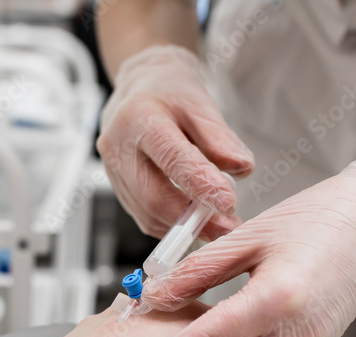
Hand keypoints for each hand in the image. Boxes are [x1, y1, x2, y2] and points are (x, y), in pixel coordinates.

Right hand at [97, 44, 253, 238]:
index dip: (199, 184)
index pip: (171, 157)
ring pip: (147, 213)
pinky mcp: (117, 189)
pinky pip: (144, 217)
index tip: (228, 204)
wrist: (137, 91)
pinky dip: (173, 225)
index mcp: (140, 117)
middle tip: (227, 227)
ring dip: (185, 227)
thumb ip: (219, 137)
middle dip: (192, 218)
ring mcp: (113, 171)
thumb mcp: (199, 104)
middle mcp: (119, 147)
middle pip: (153, 195)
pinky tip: (194, 221)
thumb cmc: (170, 96)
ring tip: (218, 225)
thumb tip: (242, 168)